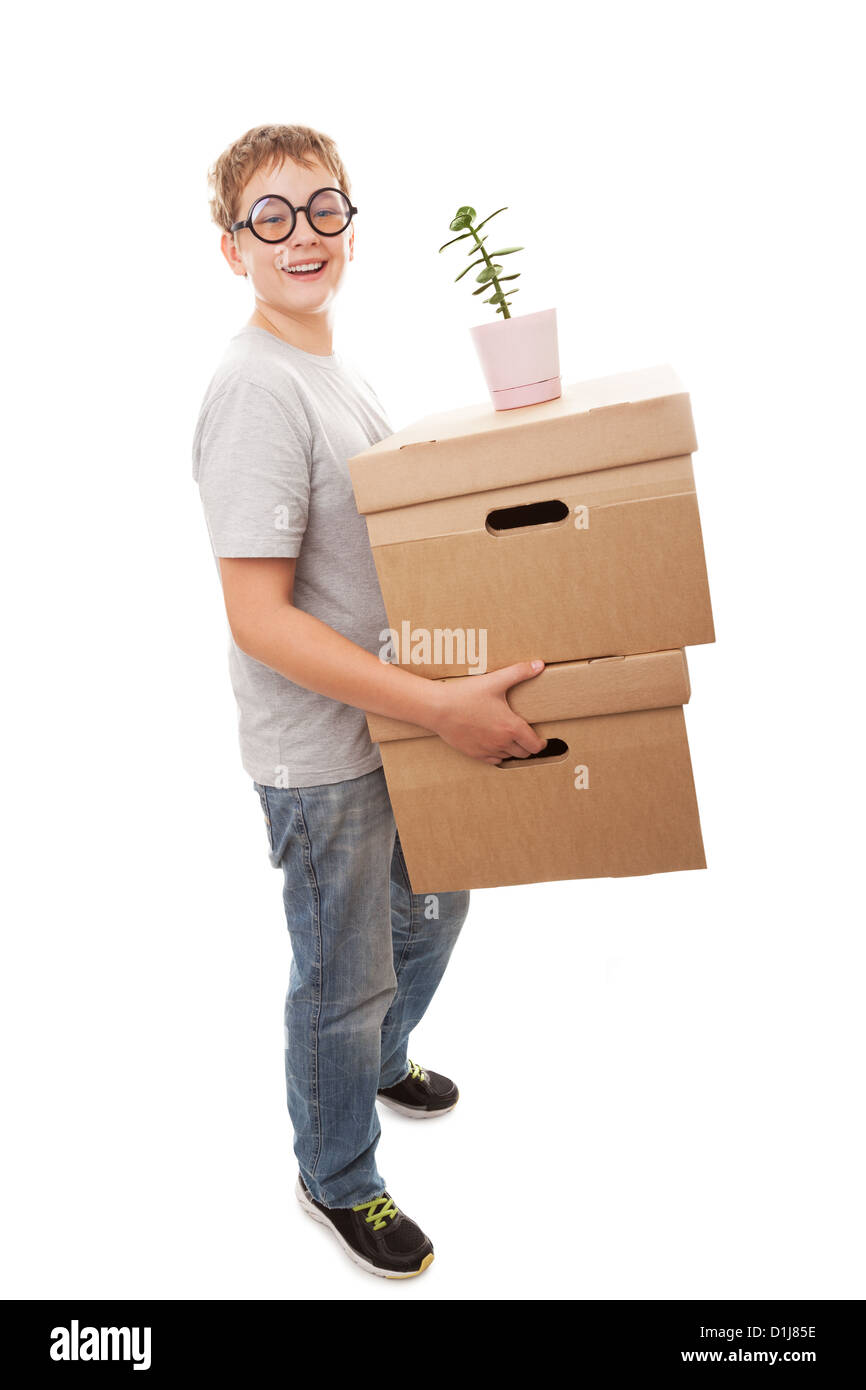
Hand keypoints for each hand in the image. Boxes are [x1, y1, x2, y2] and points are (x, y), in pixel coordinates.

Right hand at [429, 660, 547, 763]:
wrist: (439, 708)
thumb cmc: (466, 694)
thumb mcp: (495, 680)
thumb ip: (520, 672)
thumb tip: (540, 664)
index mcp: (511, 727)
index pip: (535, 745)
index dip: (541, 744)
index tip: (541, 740)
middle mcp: (501, 742)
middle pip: (524, 753)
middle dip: (528, 746)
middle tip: (527, 737)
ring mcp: (487, 750)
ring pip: (509, 757)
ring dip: (513, 750)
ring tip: (511, 739)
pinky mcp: (474, 754)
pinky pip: (493, 761)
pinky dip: (498, 755)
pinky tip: (495, 745)